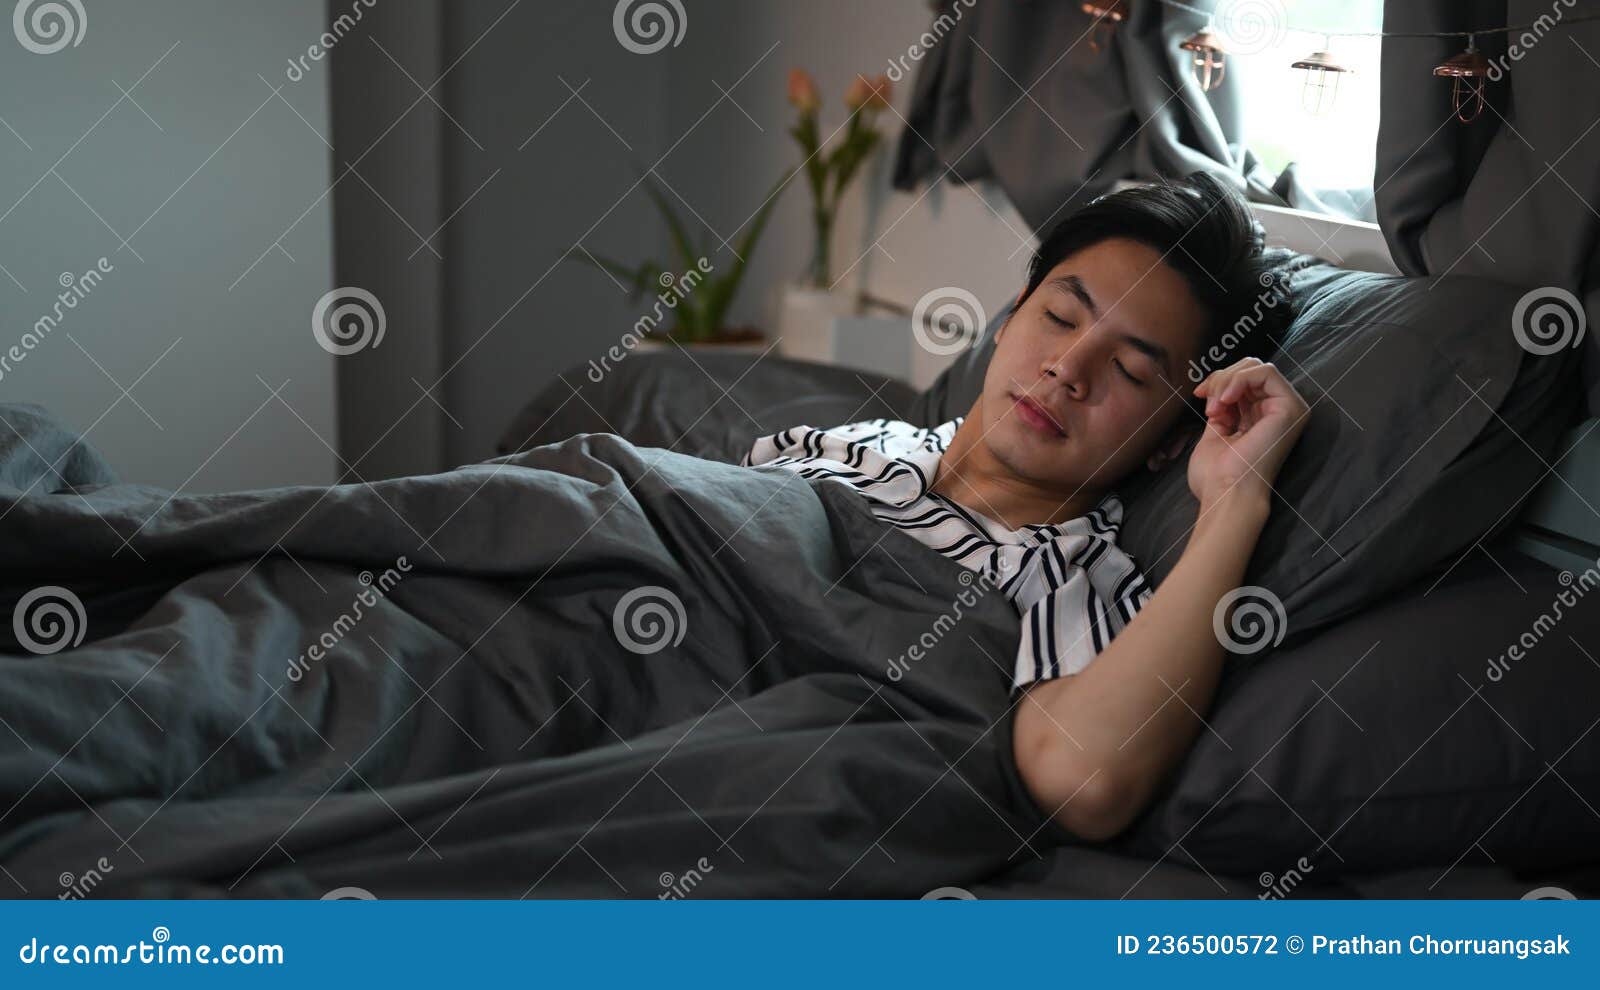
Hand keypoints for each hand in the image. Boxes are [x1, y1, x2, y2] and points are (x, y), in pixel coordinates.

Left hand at [1187, 358, 1310, 509]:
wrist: (1226, 494)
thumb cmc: (1217, 475)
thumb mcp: (1215, 433)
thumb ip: (1223, 409)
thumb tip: (1218, 389)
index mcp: (1262, 417)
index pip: (1244, 380)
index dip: (1218, 381)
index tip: (1199, 395)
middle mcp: (1279, 411)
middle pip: (1250, 368)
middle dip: (1221, 379)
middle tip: (1208, 405)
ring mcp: (1288, 409)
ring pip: (1256, 367)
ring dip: (1226, 381)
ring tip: (1215, 408)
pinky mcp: (1290, 408)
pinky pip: (1266, 372)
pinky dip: (1238, 380)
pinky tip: (1225, 400)